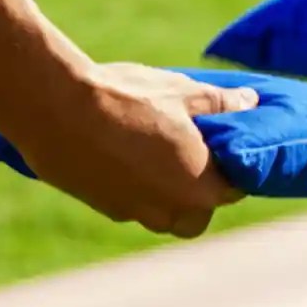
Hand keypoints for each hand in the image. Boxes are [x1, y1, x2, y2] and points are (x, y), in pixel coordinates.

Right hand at [8, 63, 258, 238]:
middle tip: (190, 151)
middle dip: (199, 190)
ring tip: (153, 149)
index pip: (234, 189)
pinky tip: (122, 151)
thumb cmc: (128, 99)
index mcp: (200, 188)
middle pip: (198, 214)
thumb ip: (223, 104)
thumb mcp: (184, 93)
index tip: (223, 145)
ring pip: (163, 213)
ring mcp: (134, 213)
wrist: (56, 108)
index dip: (232, 166)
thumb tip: (250, 102)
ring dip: (166, 191)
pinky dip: (134, 186)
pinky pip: (132, 204)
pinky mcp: (103, 207)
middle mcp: (170, 212)